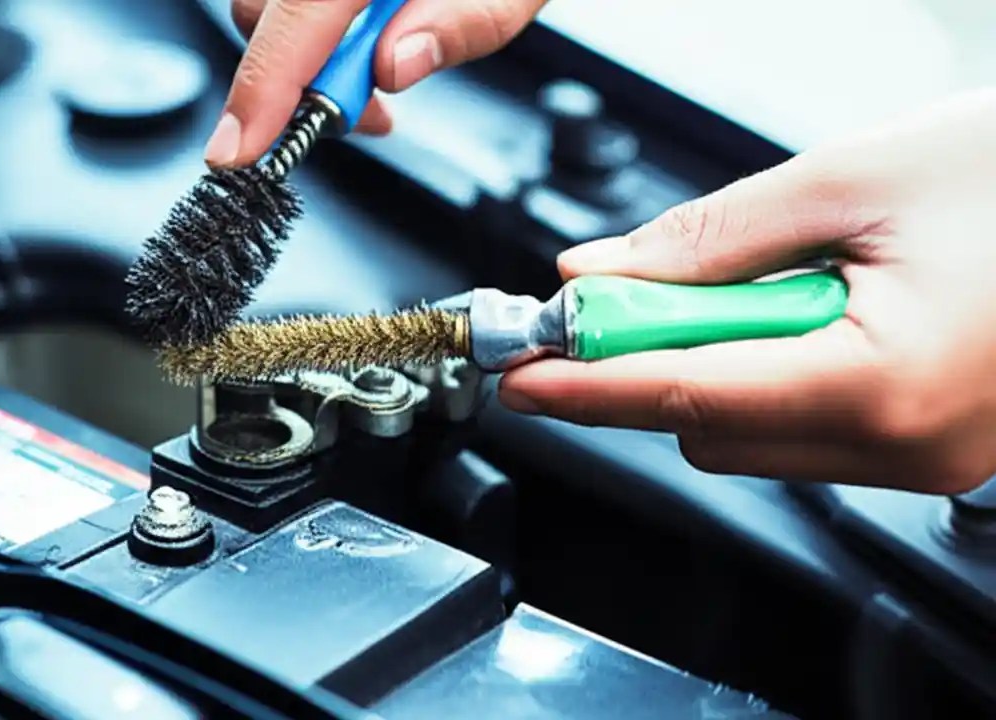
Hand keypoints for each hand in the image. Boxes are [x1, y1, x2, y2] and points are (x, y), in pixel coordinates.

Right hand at [205, 0, 549, 167]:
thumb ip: (463, 22)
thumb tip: (393, 66)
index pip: (298, 17)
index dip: (264, 88)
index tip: (240, 147)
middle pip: (264, 13)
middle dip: (300, 81)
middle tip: (370, 113)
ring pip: (273, 8)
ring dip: (313, 59)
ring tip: (380, 73)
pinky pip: (294, 2)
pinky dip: (320, 32)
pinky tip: (369, 41)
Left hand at [499, 88, 995, 494]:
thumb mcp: (849, 178)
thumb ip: (708, 241)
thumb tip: (600, 275)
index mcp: (884, 380)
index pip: (681, 396)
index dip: (585, 386)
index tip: (516, 377)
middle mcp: (907, 444)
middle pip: (703, 427)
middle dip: (644, 362)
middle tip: (612, 293)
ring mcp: (926, 456)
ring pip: (749, 435)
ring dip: (708, 365)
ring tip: (745, 281)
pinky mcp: (932, 443)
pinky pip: (805, 427)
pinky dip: (764, 373)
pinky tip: (791, 309)